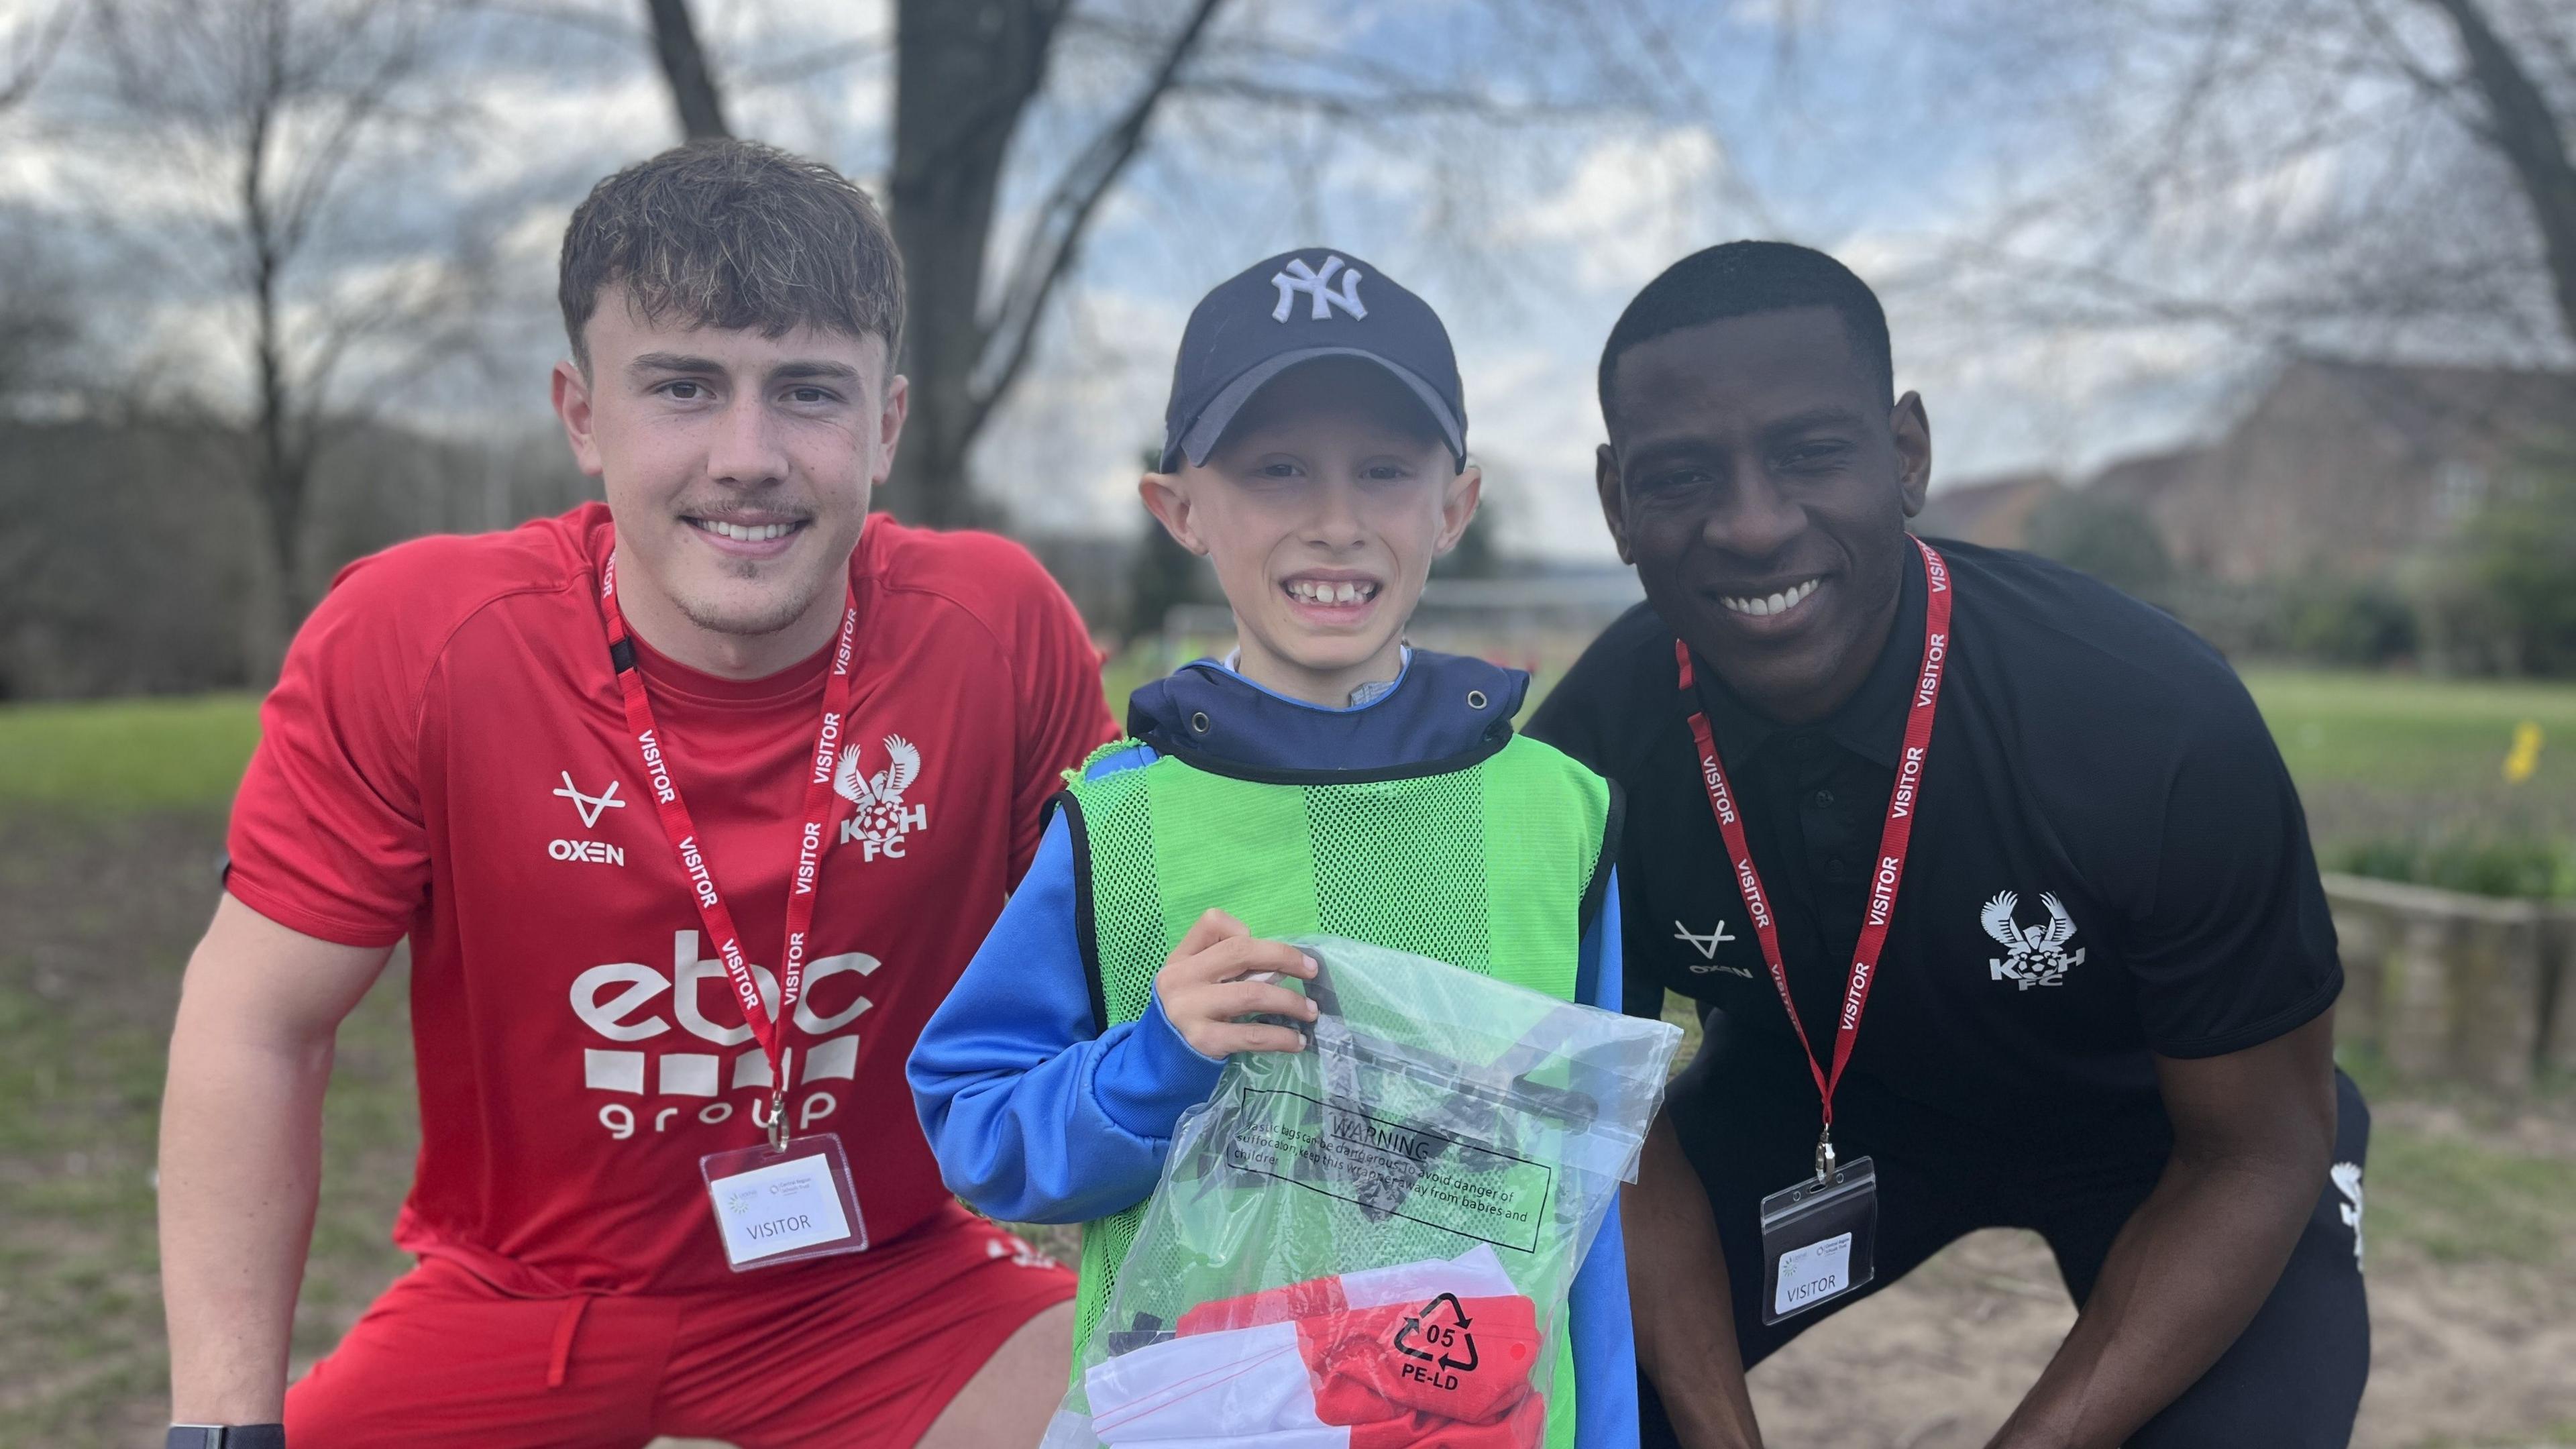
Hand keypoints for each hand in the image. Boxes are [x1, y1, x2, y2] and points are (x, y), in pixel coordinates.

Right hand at [1154, 910, 1319, 1057]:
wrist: (1159, 1060)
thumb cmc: (1189, 1012)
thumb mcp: (1193, 980)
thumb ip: (1226, 965)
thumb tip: (1279, 967)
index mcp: (1181, 958)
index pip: (1213, 923)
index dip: (1245, 930)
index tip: (1266, 952)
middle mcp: (1181, 978)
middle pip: (1241, 951)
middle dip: (1284, 958)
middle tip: (1311, 971)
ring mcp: (1190, 1010)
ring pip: (1252, 994)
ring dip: (1290, 1001)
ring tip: (1310, 1011)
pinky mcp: (1204, 1041)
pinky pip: (1252, 1034)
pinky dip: (1281, 1037)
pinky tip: (1296, 1041)